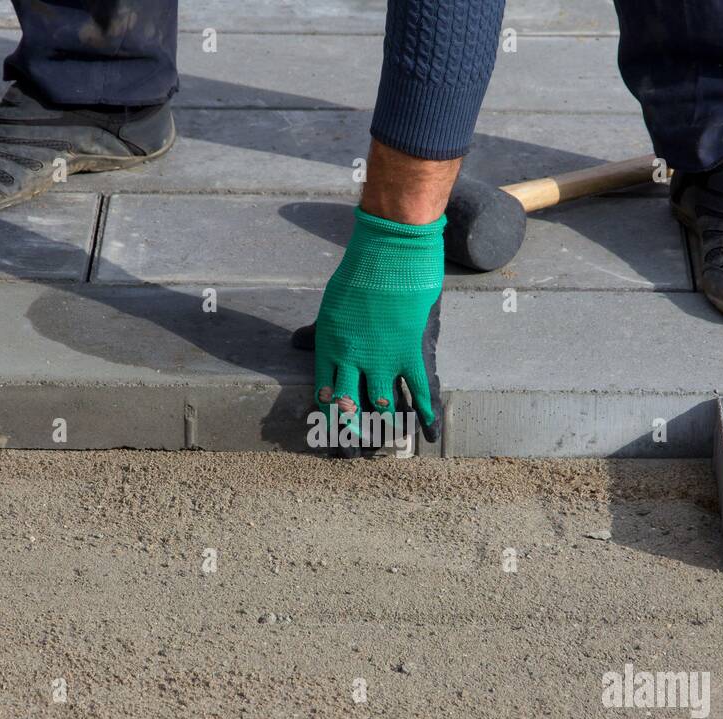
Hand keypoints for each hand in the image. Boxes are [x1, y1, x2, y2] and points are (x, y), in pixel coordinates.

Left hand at [311, 207, 444, 446]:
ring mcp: (384, 360)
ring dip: (383, 432)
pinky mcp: (412, 354)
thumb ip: (316, 332)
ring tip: (381, 451)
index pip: (325, 396)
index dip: (327, 420)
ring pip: (382, 408)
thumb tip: (295, 343)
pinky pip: (420, 393)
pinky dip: (426, 417)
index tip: (327, 439)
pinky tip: (427, 438)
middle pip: (349, 409)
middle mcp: (354, 361)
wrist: (391, 256)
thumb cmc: (359, 276)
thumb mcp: (331, 306)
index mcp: (330, 350)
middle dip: (349, 437)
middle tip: (349, 458)